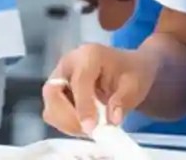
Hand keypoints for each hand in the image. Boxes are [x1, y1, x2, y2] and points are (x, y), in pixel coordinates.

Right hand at [41, 43, 155, 136]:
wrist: (128, 69)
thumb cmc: (131, 73)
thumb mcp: (136, 85)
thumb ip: (123, 100)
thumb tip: (112, 119)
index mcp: (89, 55)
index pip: (79, 80)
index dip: (83, 105)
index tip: (91, 127)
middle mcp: (68, 63)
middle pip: (52, 91)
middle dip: (68, 116)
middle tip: (89, 131)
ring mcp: (59, 77)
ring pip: (50, 105)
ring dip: (67, 123)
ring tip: (90, 128)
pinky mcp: (57, 92)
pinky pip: (53, 112)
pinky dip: (66, 124)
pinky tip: (84, 125)